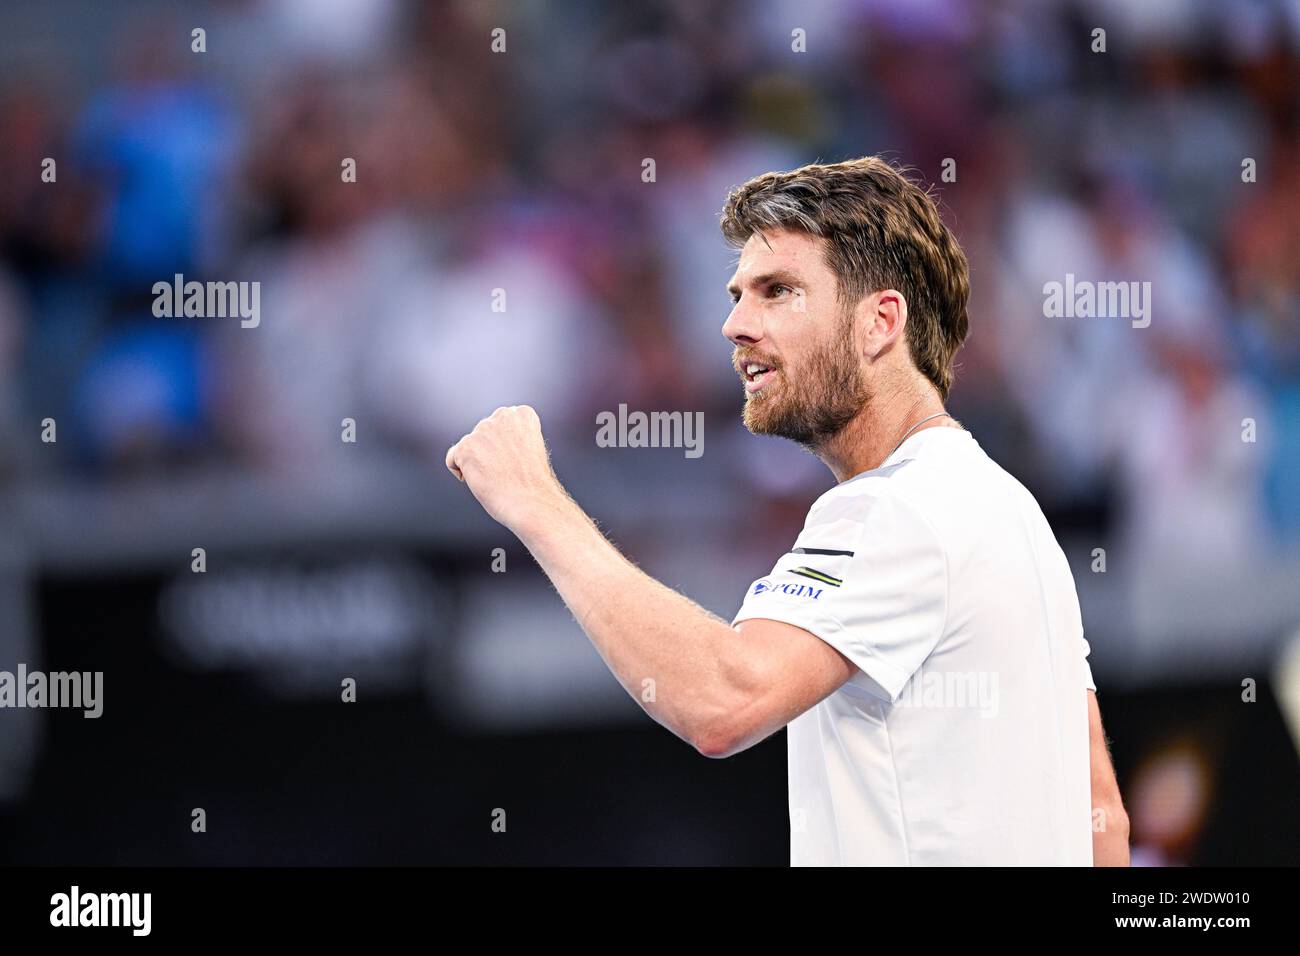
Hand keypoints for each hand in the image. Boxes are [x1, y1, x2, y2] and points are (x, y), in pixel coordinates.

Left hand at [445, 405, 563, 531]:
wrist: (531, 501)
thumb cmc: (533, 484)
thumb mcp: (530, 450)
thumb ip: (510, 438)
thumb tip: (487, 444)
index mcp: (522, 414)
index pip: (502, 425)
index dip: (506, 447)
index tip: (517, 462)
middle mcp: (502, 416)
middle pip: (483, 435)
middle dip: (489, 452)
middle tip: (506, 472)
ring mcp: (482, 430)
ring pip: (469, 447)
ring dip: (477, 463)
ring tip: (496, 478)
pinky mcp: (466, 447)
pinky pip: (452, 458)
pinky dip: (461, 472)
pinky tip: (479, 481)